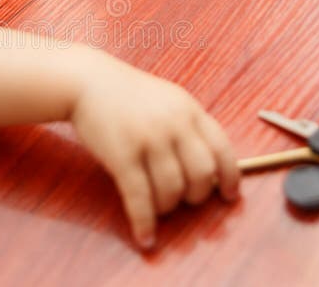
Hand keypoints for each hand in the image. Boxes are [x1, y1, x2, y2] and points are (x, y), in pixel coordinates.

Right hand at [70, 56, 239, 249]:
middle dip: (197, 195)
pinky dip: (144, 222)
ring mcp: (148, 139)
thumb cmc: (128, 95)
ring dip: (168, 207)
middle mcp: (173, 124)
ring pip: (172, 189)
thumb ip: (188, 126)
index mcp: (189, 110)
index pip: (223, 149)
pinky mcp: (122, 155)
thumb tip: (209, 166)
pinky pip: (140, 197)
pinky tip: (145, 237)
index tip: (229, 195)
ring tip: (159, 208)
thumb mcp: (168, 99)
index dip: (230, 178)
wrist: (87, 82)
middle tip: (185, 199)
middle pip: (202, 174)